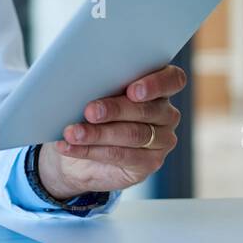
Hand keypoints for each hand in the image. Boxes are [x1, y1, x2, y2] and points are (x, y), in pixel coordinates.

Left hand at [37, 65, 184, 200]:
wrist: (76, 148)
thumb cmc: (87, 112)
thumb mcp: (91, 94)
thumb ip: (97, 85)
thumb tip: (78, 80)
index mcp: (156, 86)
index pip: (172, 79)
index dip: (156, 84)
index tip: (133, 91)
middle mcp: (164, 113)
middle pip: (146, 109)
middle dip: (115, 110)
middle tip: (90, 112)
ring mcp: (161, 139)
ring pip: (132, 134)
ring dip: (97, 133)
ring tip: (72, 133)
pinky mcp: (149, 162)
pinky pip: (121, 156)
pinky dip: (90, 150)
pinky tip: (70, 146)